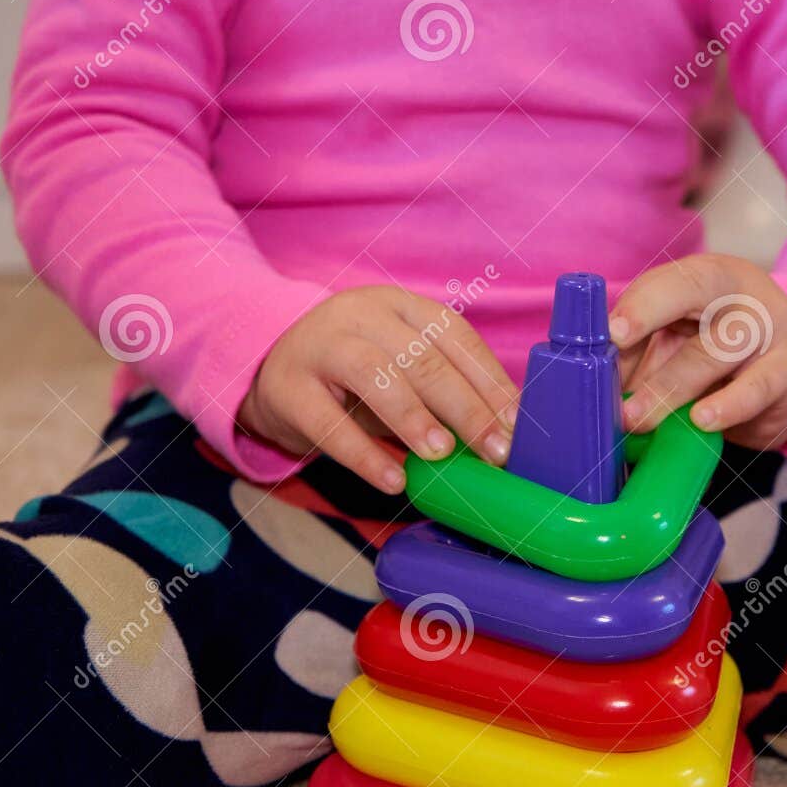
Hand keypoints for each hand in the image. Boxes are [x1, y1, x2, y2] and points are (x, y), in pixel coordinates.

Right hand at [239, 286, 518, 492]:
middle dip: (466, 406)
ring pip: (374, 375)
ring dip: (413, 417)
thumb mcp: (402, 371)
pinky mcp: (287, 387)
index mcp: (403, 307)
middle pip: (423, 357)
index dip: (490, 383)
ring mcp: (321, 345)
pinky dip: (363, 454)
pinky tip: (391, 480)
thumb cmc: (356, 376)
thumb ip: (446, 393)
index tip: (517, 428)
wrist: (269, 368)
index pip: (457, 338)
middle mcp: (364, 315)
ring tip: (441, 454)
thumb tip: (503, 436)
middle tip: (495, 450)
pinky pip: (327, 422)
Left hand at [609, 254, 786, 449]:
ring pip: (715, 350)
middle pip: (691, 294)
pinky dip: (727, 405)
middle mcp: (740, 292)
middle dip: (643, 326)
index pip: (668, 278)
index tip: (607, 334)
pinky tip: (701, 420)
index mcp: (706, 276)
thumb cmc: (720, 357)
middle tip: (605, 373)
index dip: (636, 303)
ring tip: (637, 418)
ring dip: (669, 388)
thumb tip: (594, 384)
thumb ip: (638, 354)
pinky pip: (756, 388)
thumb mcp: (679, 343)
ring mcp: (769, 329)